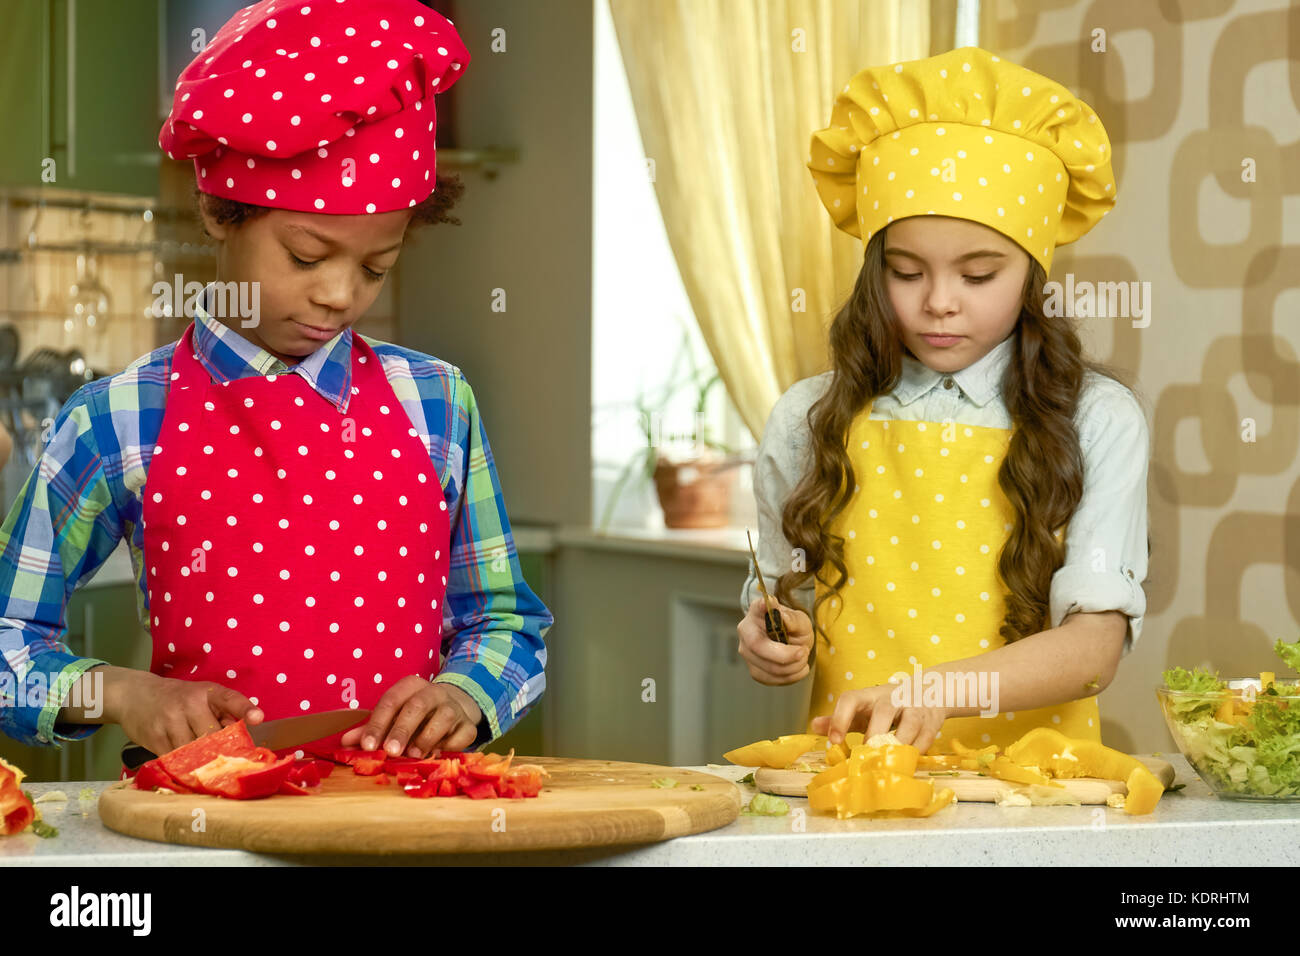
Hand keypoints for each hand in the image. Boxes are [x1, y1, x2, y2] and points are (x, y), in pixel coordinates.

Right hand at [108, 668, 263, 755]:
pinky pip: (175, 759)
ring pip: (194, 751)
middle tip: (223, 760)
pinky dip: (181, 765)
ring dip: (199, 760)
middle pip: (213, 736)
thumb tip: (243, 737)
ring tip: (199, 760)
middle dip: (219, 750)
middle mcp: (190, 703)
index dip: (245, 709)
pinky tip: (182, 762)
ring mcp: (170, 720)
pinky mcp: (154, 736)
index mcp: (208, 692)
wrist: (135, 695)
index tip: (257, 718)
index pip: (229, 699)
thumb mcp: (202, 697)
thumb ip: (223, 713)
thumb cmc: (177, 698)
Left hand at [338, 676, 482, 756]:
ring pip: (443, 718)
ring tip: (414, 754)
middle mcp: (433, 693)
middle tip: (390, 752)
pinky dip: (451, 746)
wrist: (453, 708)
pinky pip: (463, 734)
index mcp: (410, 687)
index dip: (377, 723)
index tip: (367, 745)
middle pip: (417, 706)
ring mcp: (454, 707)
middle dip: (402, 730)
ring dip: (427, 738)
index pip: (391, 701)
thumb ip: (371, 729)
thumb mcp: (392, 718)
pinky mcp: (469, 724)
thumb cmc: (415, 715)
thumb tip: (345, 743)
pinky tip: (439, 753)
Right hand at [737, 597, 814, 685]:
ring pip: (767, 667)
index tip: (768, 603)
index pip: (756, 608)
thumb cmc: (793, 628)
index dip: (760, 607)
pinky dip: (789, 677)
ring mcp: (747, 652)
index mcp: (757, 612)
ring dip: (792, 668)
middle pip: (758, 647)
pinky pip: (770, 679)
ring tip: (802, 658)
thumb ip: (793, 619)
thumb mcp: (799, 620)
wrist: (792, 643)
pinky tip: (797, 668)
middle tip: (804, 652)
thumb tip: (782, 617)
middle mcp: (746, 631)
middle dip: (785, 655)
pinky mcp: (754, 669)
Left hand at [810, 683, 947, 753]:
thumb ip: (841, 718)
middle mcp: (892, 698)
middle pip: (884, 712)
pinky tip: (907, 761)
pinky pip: (925, 738)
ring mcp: (914, 708)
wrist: (930, 691)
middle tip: (866, 757)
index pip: (851, 699)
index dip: (840, 718)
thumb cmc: (888, 705)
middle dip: (875, 735)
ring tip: (887, 762)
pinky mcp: (931, 720)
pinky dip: (916, 752)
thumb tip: (814, 726)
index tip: (833, 741)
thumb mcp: (863, 708)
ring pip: (909, 725)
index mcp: (869, 695)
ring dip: (898, 745)